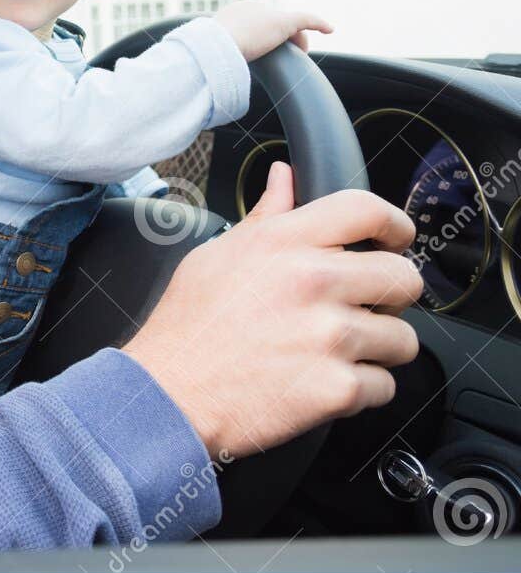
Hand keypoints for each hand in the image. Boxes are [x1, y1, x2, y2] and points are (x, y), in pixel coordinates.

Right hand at [122, 161, 422, 458]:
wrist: (168, 394)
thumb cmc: (188, 326)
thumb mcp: (217, 254)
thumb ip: (265, 217)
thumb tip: (285, 178)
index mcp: (283, 242)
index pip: (367, 210)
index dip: (394, 225)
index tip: (395, 240)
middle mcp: (313, 281)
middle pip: (403, 277)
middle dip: (390, 297)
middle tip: (361, 309)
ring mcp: (330, 336)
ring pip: (402, 339)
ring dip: (376, 350)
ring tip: (334, 353)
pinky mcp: (337, 387)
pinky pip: (384, 387)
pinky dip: (360, 391)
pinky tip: (321, 383)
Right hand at [212, 0, 332, 59]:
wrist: (214, 47)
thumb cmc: (210, 54)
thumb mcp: (214, 53)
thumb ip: (221, 54)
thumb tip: (218, 68)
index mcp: (233, 12)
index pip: (257, 22)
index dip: (265, 38)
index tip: (266, 55)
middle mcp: (251, 7)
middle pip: (275, 24)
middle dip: (281, 41)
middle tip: (281, 60)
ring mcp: (267, 12)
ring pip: (290, 27)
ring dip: (296, 42)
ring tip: (296, 59)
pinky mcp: (282, 21)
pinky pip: (306, 20)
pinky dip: (319, 23)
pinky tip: (330, 29)